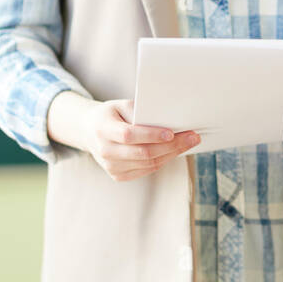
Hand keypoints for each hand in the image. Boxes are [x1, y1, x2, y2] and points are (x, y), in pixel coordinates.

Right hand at [48, 92, 199, 180]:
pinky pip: (146, 170)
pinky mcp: (118, 175)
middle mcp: (105, 151)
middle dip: (172, 146)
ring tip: (189, 142)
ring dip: (172, 153)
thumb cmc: (111, 115)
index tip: (171, 132)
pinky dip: (163, 160)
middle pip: (143, 153)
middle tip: (192, 137)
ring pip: (148, 164)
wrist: (89, 131)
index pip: (129, 136)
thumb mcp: (120, 105)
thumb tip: (168, 117)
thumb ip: (139, 111)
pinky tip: (175, 150)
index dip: (151, 135)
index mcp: (103, 130)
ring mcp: (111, 167)